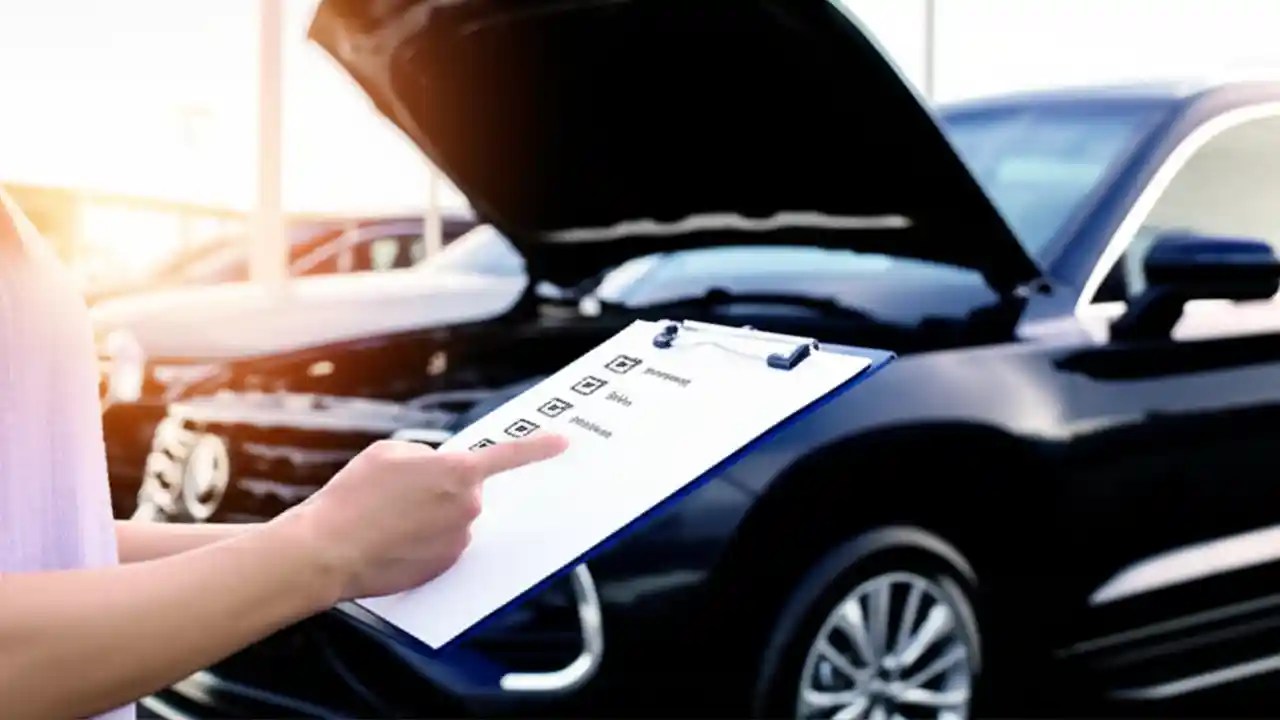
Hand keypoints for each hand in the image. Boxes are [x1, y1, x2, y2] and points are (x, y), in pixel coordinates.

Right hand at [276, 433, 567, 602]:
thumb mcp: (390, 452)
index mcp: (459, 472)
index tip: (564, 442)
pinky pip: (442, 544)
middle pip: (466, 491)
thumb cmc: (354, 495)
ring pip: (453, 519)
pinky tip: (392, 541)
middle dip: (442, 488)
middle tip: (401, 494)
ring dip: (430, 516)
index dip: (539, 446)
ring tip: (387, 519)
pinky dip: (422, 541)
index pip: (510, 455)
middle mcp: (469, 508)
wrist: (329, 549)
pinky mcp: (446, 567)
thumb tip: (438, 470)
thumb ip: (427, 457)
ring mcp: (460, 541)